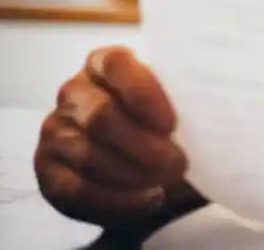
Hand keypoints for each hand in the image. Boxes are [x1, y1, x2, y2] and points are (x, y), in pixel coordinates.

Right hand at [35, 46, 197, 227]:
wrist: (154, 163)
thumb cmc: (171, 123)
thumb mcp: (181, 103)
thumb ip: (187, 97)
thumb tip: (215, 101)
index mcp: (105, 63)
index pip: (116, 64)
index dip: (144, 93)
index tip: (173, 124)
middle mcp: (74, 91)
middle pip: (101, 116)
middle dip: (143, 145)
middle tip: (179, 164)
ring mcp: (56, 129)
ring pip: (89, 154)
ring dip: (133, 174)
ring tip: (167, 181)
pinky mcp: (47, 169)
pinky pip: (76, 190)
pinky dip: (117, 200)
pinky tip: (150, 199)